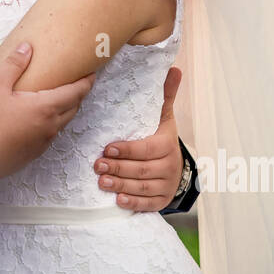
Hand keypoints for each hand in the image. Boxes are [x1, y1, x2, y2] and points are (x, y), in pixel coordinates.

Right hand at [0, 42, 96, 180]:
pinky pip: (49, 136)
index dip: (86, 83)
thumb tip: (27, 48)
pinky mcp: (33, 154)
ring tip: (58, 100)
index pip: (75, 93)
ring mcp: (42, 143)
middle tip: (78, 84)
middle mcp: (50, 126)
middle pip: (73, 108)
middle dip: (78, 95)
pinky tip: (38, 120)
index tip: (93, 74)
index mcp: (45, 107)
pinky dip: (51, 125)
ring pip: (62, 124)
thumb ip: (13, 64)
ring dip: (65, 111)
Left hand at [93, 66, 184, 211]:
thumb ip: (165, 95)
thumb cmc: (161, 137)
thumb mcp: (163, 117)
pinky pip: (147, 204)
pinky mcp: (162, 200)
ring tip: (101, 181)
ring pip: (142, 187)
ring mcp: (166, 185)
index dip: (128, 150)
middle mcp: (169, 166)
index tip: (108, 148)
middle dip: (118, 168)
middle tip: (97, 165)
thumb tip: (175, 68)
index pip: (147, 149)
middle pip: (141, 169)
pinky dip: (133, 203)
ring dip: (120, 185)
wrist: (176, 166)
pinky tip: (118, 200)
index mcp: (167, 144)